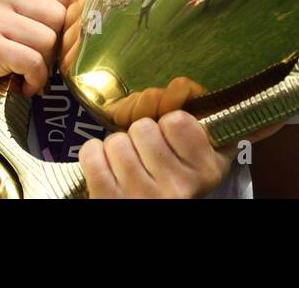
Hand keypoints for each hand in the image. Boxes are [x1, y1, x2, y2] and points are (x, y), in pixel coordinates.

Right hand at [0, 0, 73, 108]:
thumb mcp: (19, 3)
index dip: (62, 17)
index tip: (43, 30)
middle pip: (59, 15)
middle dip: (53, 43)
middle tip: (32, 52)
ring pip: (48, 40)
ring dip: (43, 64)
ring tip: (23, 66)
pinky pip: (33, 62)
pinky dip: (34, 79)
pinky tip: (20, 80)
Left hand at [79, 110, 234, 198]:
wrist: (146, 212)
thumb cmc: (172, 183)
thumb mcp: (199, 157)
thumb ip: (198, 122)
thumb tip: (180, 87)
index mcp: (206, 171)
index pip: (176, 120)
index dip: (167, 123)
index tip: (168, 139)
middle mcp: (178, 187)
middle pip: (142, 127)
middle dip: (138, 136)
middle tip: (144, 154)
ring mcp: (143, 196)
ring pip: (116, 140)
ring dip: (117, 148)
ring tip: (127, 165)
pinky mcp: (110, 201)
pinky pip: (92, 154)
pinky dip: (94, 156)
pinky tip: (106, 168)